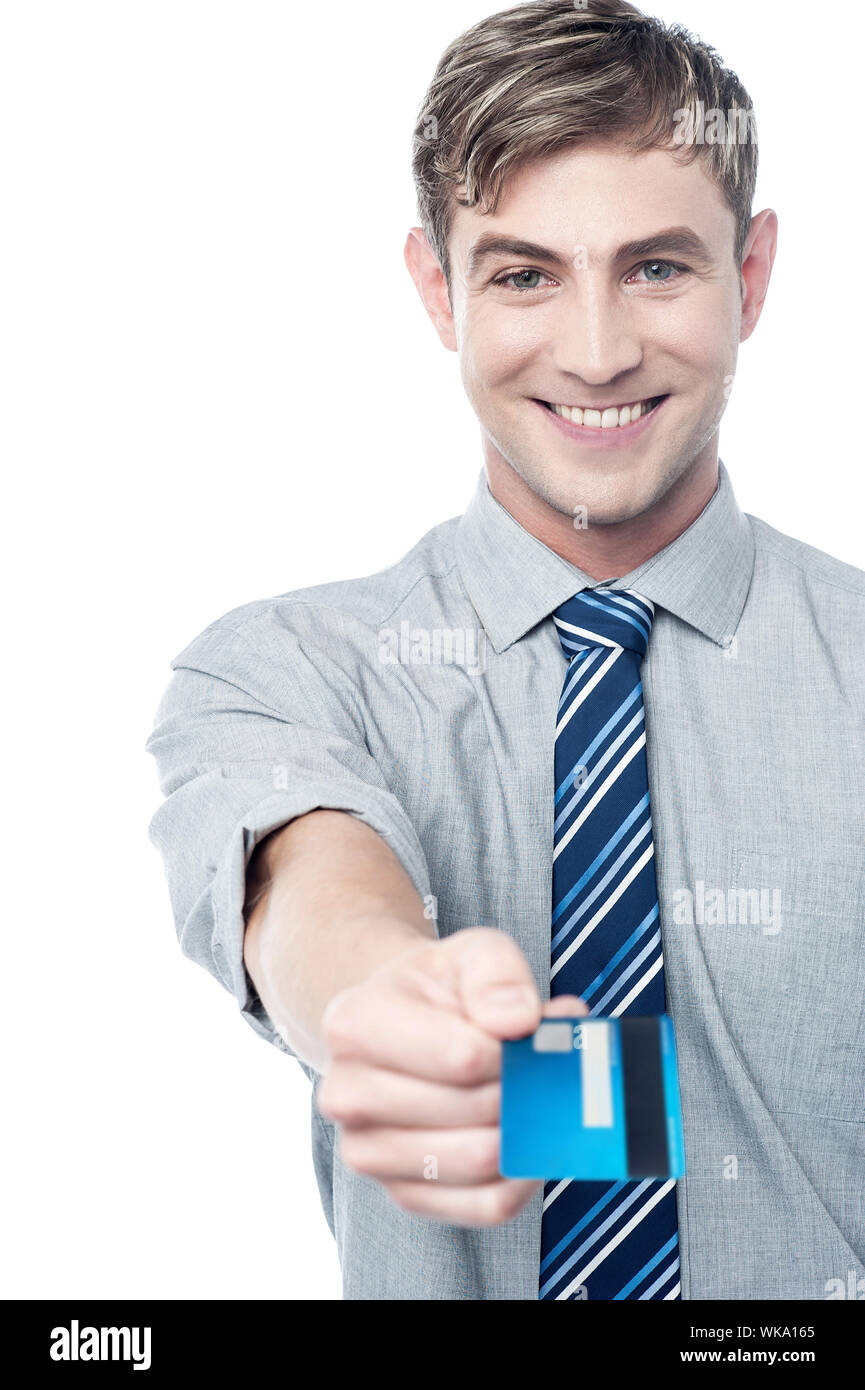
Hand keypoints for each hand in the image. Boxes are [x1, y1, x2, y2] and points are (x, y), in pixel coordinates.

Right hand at [315, 925, 587, 1226]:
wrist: (406, 1024)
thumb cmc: (443, 989)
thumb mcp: (471, 953)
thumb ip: (497, 973)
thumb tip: (519, 1020)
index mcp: (352, 1024)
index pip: (462, 1057)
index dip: (514, 1049)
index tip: (529, 1031)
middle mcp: (345, 1094)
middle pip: (475, 1111)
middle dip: (525, 1088)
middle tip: (546, 1066)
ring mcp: (367, 1152)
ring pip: (481, 1160)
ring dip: (528, 1130)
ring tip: (538, 1095)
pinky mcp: (403, 1194)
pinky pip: (487, 1205)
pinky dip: (526, 1174)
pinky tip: (529, 1137)